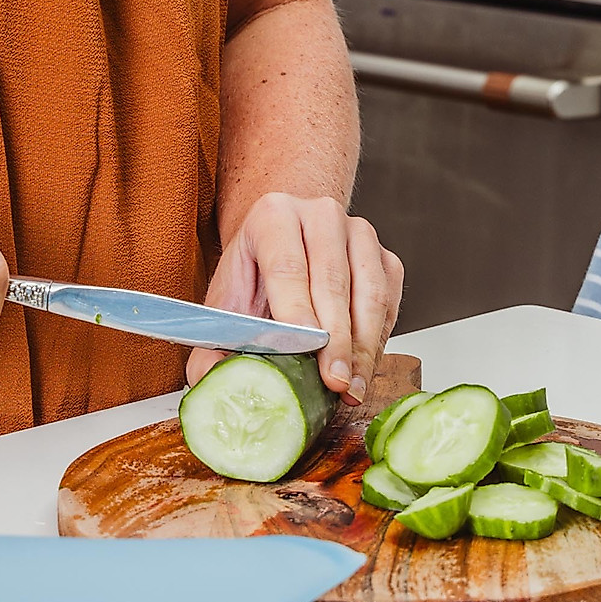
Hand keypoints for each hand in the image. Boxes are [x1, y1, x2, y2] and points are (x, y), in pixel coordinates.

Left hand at [185, 193, 403, 404]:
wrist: (285, 245)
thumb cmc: (256, 277)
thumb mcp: (225, 301)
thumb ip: (213, 343)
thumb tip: (210, 381)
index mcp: (274, 215)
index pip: (288, 266)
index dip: (299, 311)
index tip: (309, 351)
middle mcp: (321, 215)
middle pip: (333, 281)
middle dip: (337, 340)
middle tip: (336, 382)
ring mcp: (360, 233)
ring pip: (370, 292)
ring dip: (364, 346)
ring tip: (353, 386)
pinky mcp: (385, 256)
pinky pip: (390, 301)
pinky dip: (380, 339)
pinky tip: (364, 367)